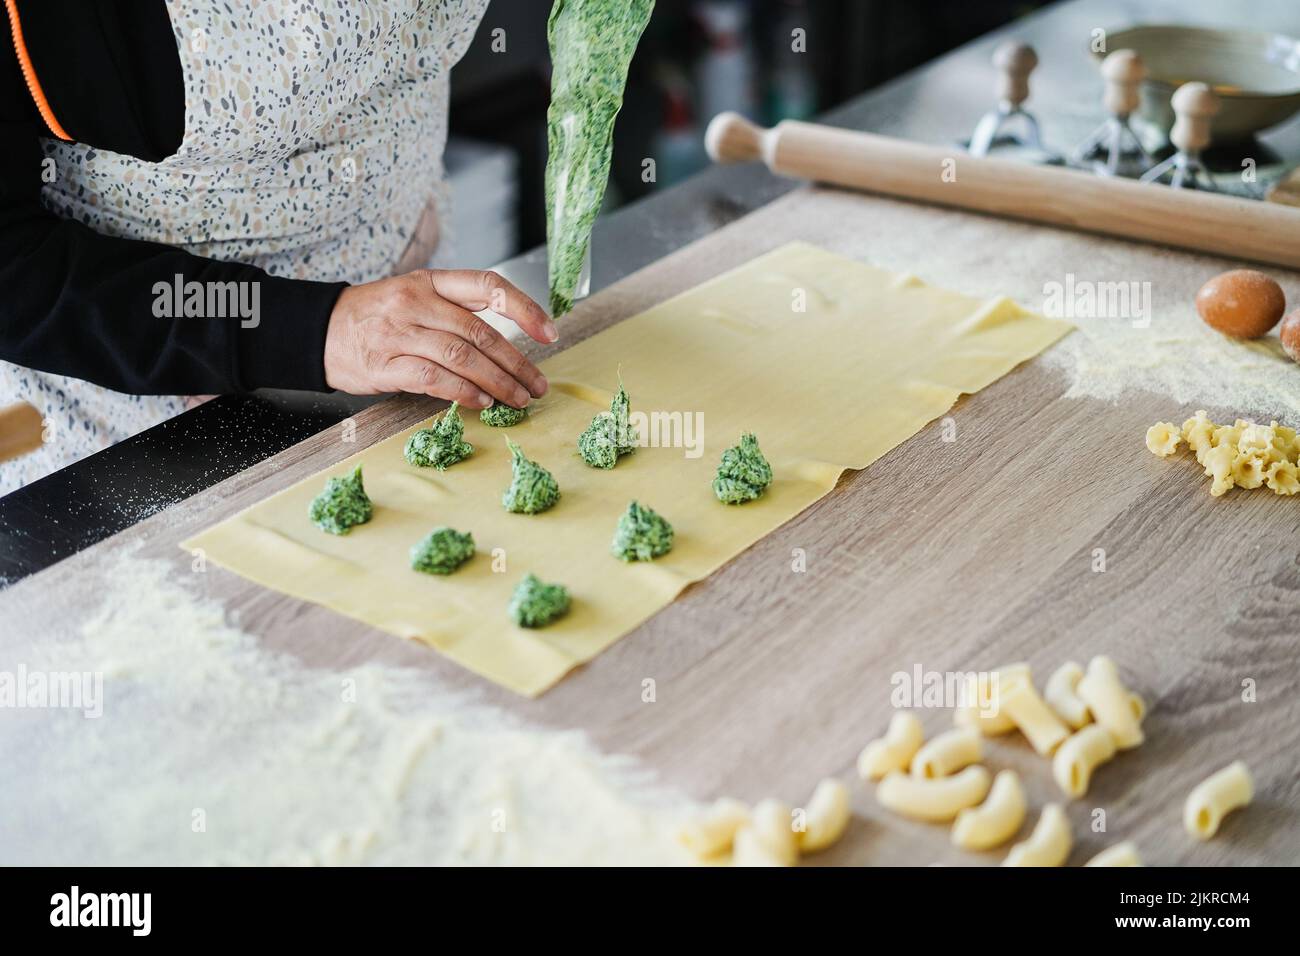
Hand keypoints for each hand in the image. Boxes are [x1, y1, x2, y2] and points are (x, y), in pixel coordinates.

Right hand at [323, 269, 555, 407]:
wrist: (317, 330)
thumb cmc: (376, 317)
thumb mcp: (415, 296)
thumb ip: (455, 313)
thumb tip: (505, 348)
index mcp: (431, 281)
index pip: (487, 284)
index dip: (523, 308)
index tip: (549, 333)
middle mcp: (417, 301)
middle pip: (480, 331)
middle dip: (516, 363)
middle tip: (537, 386)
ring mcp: (399, 332)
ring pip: (462, 356)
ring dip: (497, 382)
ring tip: (517, 400)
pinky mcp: (384, 363)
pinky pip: (433, 378)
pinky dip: (463, 392)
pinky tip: (482, 403)